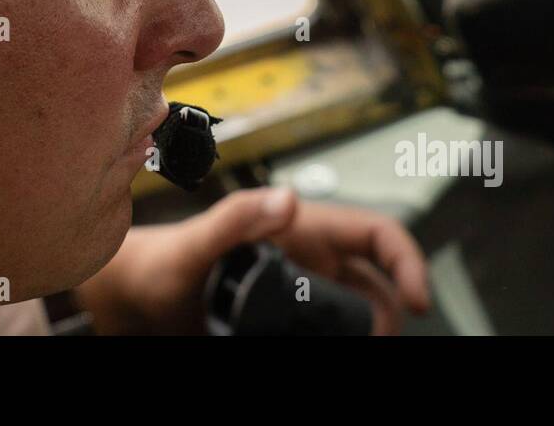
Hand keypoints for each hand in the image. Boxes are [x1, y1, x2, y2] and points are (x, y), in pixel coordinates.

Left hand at [72, 186, 430, 333]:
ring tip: (349, 351)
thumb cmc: (159, 262)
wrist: (136, 300)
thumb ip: (234, 219)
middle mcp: (311, 260)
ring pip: (355, 318)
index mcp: (302, 229)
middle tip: (375, 347)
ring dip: (362, 335)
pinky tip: (327, 354)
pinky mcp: (288, 325)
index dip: (406, 260)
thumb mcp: (193, 243)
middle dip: (386, 319)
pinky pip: (326, 337)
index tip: (417, 301)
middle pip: (376, 289)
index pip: (376, 234)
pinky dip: (337, 345)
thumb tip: (287, 200)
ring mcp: (301, 294)